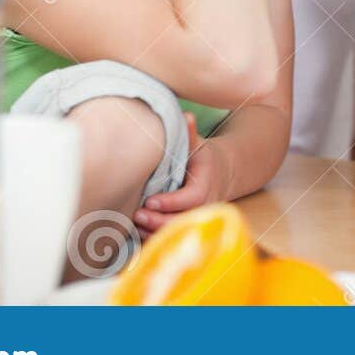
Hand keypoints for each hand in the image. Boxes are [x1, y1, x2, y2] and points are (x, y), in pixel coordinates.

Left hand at [134, 114, 231, 236]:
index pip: (192, 198)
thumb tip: (186, 116)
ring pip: (175, 232)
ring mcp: (196, 220)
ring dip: (154, 232)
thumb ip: (189, 135)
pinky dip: (153, 238)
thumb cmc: (203, 159)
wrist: (221, 175)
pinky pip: (170, 237)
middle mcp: (204, 207)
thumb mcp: (198, 144)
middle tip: (137, 214)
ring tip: (134, 223)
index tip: (150, 201)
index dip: (171, 202)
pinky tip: (137, 229)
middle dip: (158, 221)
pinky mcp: (186, 227)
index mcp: (206, 185)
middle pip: (183, 220)